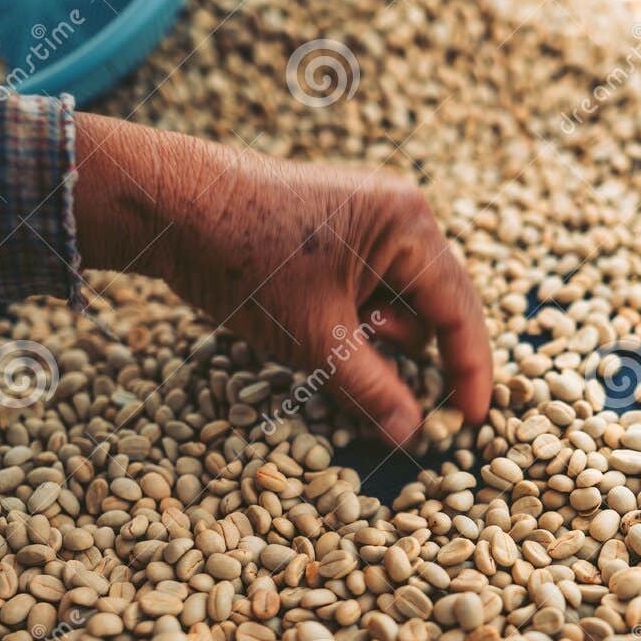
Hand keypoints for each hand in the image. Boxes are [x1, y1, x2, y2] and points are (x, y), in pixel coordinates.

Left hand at [72, 113, 491, 445]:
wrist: (167, 204)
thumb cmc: (243, 260)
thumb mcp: (315, 340)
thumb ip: (372, 391)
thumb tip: (413, 436)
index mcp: (407, 226)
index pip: (460, 310)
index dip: (470, 371)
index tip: (473, 422)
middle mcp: (399, 211)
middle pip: (435, 305)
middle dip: (408, 353)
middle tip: (385, 394)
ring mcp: (368, 213)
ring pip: (397, 300)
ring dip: (372, 336)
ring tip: (321, 339)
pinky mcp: (339, 225)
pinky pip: (368, 285)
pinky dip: (353, 318)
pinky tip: (316, 326)